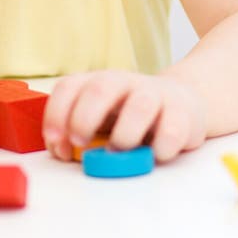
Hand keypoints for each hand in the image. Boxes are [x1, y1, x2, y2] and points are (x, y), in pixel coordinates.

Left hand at [42, 70, 206, 162]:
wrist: (182, 102)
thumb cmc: (130, 116)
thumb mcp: (101, 120)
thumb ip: (79, 133)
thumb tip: (63, 150)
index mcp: (98, 82)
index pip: (69, 87)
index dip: (56, 114)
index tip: (56, 142)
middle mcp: (124, 83)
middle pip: (100, 89)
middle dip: (84, 118)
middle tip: (80, 143)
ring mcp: (154, 95)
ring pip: (140, 105)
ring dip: (125, 134)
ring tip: (120, 152)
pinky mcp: (182, 114)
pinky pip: (172, 130)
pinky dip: (161, 148)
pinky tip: (155, 155)